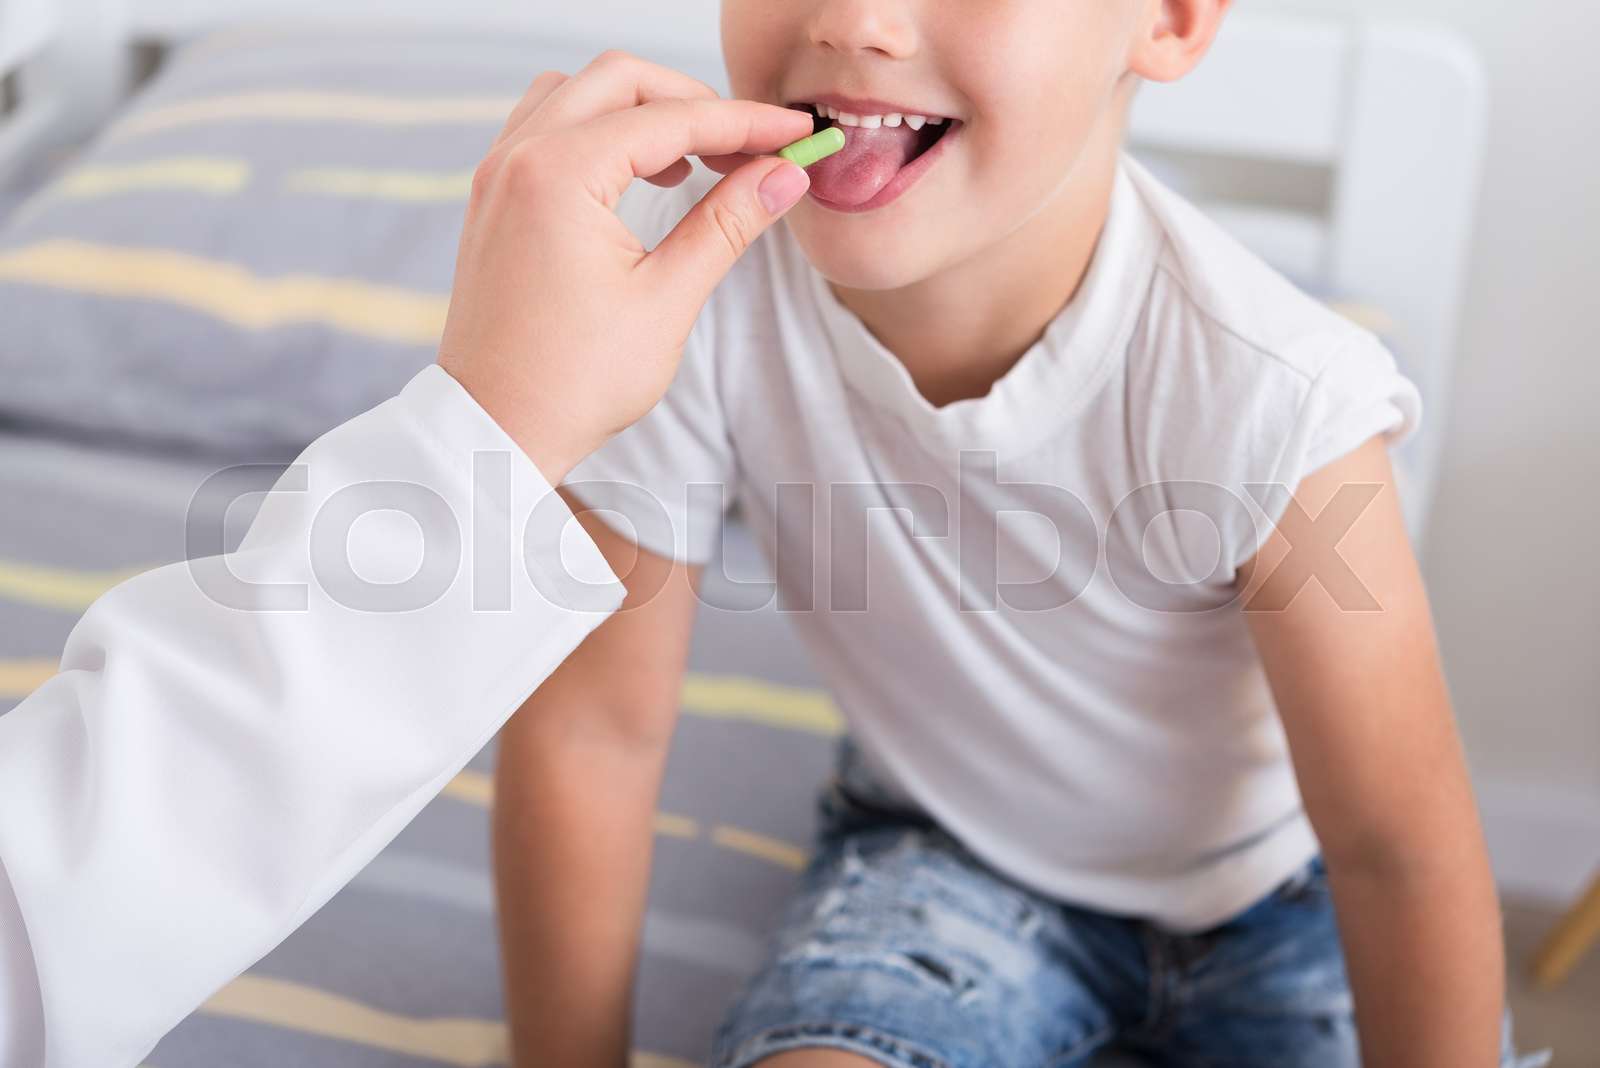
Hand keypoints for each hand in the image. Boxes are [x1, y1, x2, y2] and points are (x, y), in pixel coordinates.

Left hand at [435, 51, 813, 482]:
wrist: (495, 429)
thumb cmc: (573, 382)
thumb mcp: (667, 299)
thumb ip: (726, 224)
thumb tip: (784, 175)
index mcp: (558, 175)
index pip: (670, 120)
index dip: (744, 122)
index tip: (794, 131)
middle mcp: (518, 158)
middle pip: (621, 81)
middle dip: (694, 102)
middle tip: (750, 144)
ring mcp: (498, 174)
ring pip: (580, 94)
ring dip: (643, 111)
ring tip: (696, 162)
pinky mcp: (494, 198)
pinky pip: (549, 128)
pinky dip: (601, 132)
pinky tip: (641, 176)